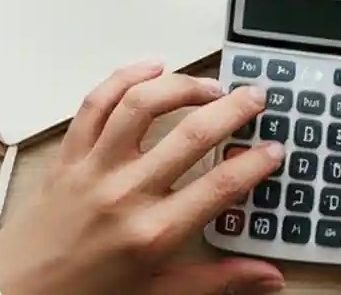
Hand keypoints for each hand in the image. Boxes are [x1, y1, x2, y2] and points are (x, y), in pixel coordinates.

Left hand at [0, 61, 286, 294]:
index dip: (254, 164)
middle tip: (254, 99)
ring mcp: (93, 170)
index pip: (220, 188)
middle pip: (190, 136)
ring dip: (180, 86)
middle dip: (232, 110)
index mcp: (152, 234)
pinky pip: (95, 104)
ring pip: (140, 106)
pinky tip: (151, 67)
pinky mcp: (68, 156)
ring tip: (209, 85)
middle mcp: (124, 195)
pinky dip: (123, 77)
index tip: (273, 150)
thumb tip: (267, 277)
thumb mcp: (159, 293)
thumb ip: (218, 279)